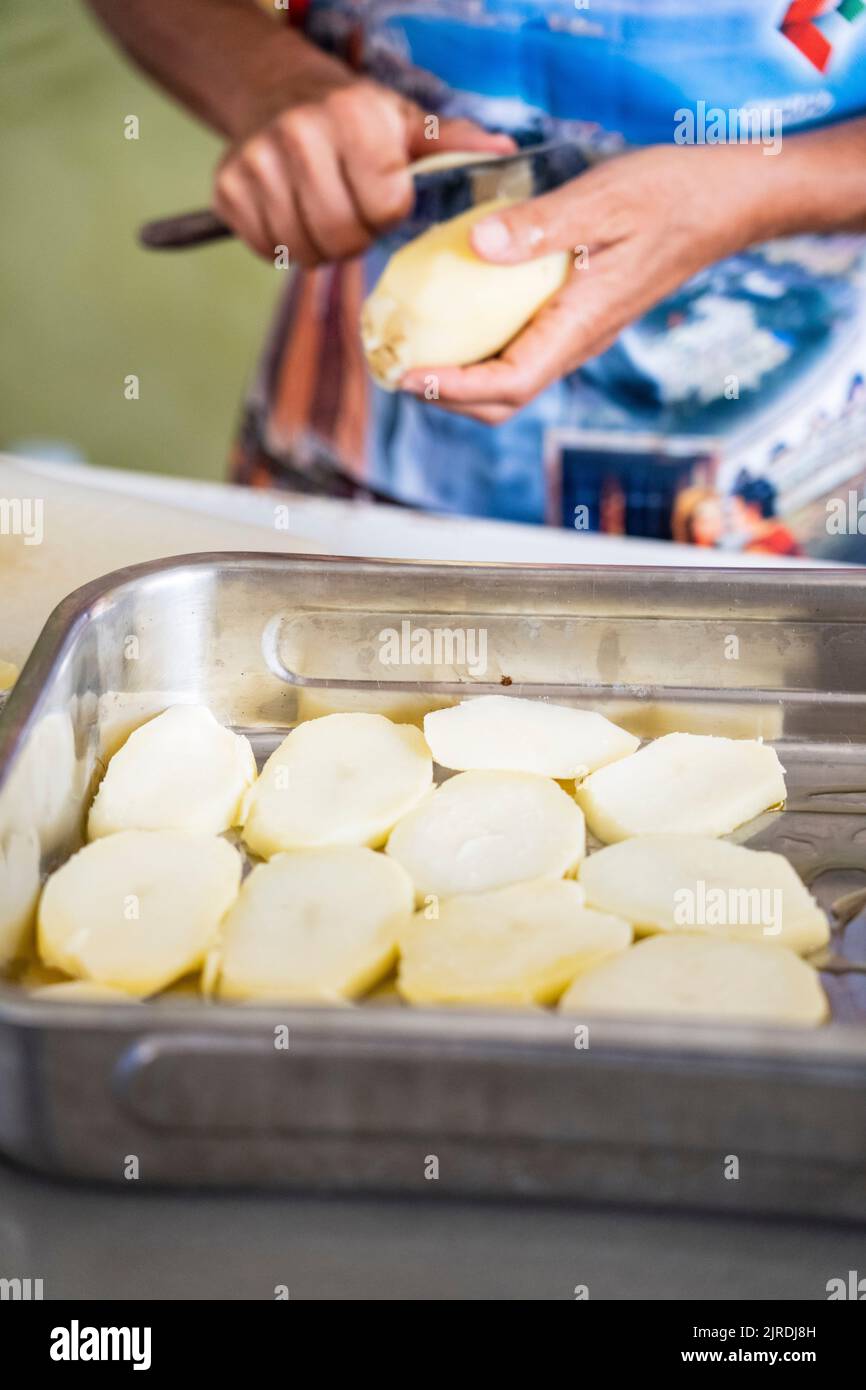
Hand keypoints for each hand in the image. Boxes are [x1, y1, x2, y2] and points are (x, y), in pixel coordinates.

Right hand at [214, 78, 514, 266]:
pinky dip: (285, 245)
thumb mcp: (406, 124)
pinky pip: (267, 248)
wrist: (276, 92)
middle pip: (341, 235)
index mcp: (352, 115)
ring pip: (302, 249)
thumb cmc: (355, 119)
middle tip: (355, 216)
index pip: (384, 208)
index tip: (385, 197)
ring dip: (322, 248)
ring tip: (327, 215)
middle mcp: (298, 132)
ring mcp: (256, 160)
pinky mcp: (228, 187)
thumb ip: (454, 146)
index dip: (389, 214)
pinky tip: (295, 215)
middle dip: (355, 237)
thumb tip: (506, 155)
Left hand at [401, 143, 769, 423]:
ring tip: (411, 351)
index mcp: (580, 326)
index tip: (407, 376)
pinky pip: (520, 349)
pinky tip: (452, 316)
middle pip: (502, 400)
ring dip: (459, 378)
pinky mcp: (576, 318)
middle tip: (392, 370)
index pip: (508, 384)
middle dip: (445, 397)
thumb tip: (479, 244)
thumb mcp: (601, 198)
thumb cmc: (668, 195)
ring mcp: (577, 334)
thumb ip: (539, 226)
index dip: (453, 390)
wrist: (722, 200)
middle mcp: (576, 343)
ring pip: (510, 380)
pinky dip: (480, 348)